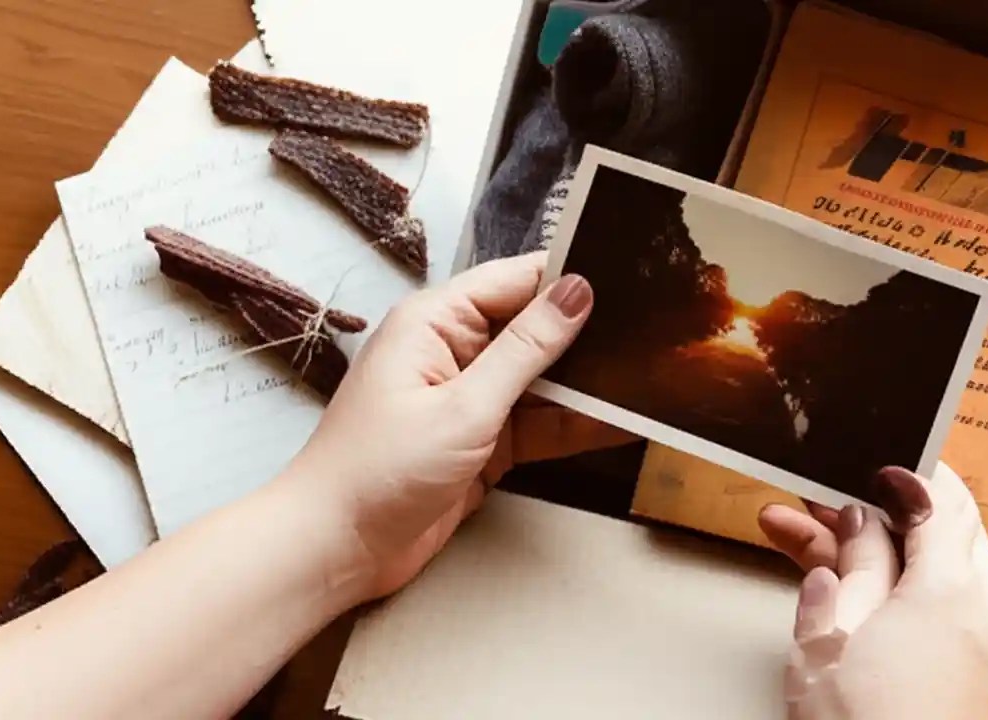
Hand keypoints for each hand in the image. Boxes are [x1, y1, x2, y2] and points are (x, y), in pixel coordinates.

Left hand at [282, 252, 633, 601]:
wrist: (335, 549)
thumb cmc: (376, 470)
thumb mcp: (464, 405)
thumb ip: (526, 351)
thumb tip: (575, 293)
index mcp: (436, 321)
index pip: (516, 281)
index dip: (568, 279)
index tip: (629, 279)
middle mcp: (454, 351)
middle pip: (534, 328)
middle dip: (587, 334)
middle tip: (652, 334)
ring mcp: (469, 399)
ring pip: (543, 380)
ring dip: (587, 386)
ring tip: (649, 378)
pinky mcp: (481, 442)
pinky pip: (537, 424)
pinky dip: (573, 426)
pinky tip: (619, 423)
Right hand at [758, 465, 987, 719]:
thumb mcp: (830, 637)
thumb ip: (848, 567)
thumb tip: (855, 530)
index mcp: (955, 589)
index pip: (939, 499)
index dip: (895, 477)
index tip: (856, 473)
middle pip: (938, 538)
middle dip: (873, 522)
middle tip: (814, 517)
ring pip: (939, 580)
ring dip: (881, 564)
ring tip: (811, 563)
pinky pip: (953, 621)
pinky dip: (907, 604)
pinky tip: (853, 608)